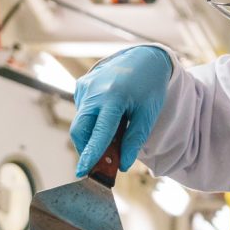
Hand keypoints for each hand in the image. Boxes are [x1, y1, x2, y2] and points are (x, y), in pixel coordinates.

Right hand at [70, 46, 172, 176]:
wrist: (144, 57)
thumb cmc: (149, 86)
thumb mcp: (148, 114)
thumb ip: (134, 139)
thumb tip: (123, 164)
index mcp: (113, 98)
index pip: (99, 133)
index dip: (90, 154)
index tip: (82, 172)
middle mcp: (94, 92)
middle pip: (80, 130)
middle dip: (87, 149)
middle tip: (99, 162)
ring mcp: (85, 87)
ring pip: (81, 122)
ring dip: (92, 134)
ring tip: (115, 131)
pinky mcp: (82, 85)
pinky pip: (83, 111)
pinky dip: (92, 121)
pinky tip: (110, 115)